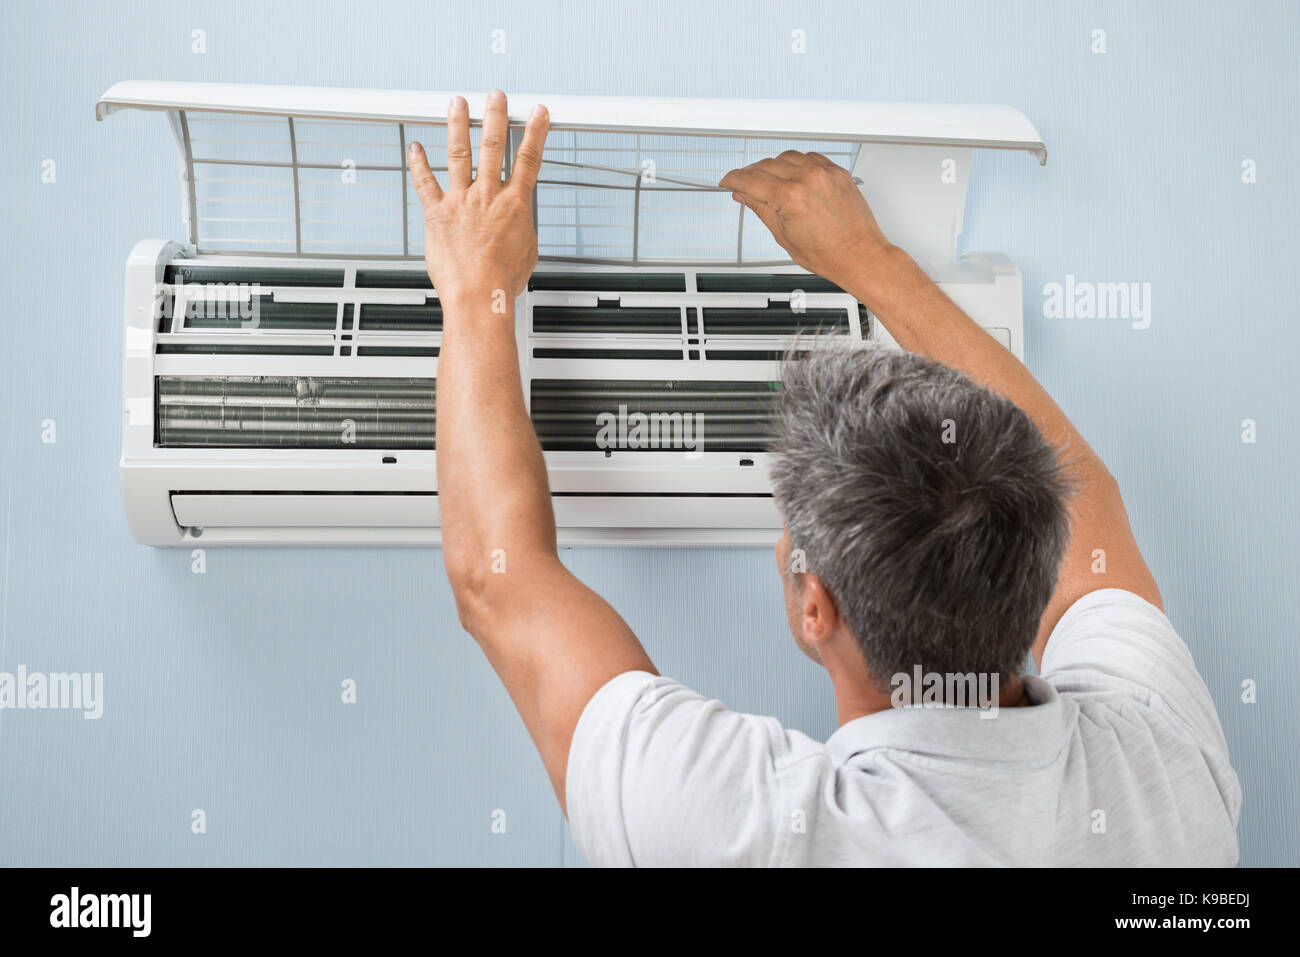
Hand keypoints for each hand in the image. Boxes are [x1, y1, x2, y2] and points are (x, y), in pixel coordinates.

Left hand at [407, 90, 549, 305]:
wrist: (478, 294)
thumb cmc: (501, 281)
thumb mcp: (527, 251)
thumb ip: (522, 228)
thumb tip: (519, 222)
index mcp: (514, 205)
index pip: (529, 159)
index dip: (535, 132)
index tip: (538, 114)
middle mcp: (487, 196)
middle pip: (493, 145)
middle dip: (496, 116)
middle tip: (496, 97)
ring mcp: (461, 201)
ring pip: (459, 153)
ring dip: (458, 125)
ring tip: (458, 104)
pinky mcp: (437, 213)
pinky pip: (425, 183)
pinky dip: (418, 163)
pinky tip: (416, 148)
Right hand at [720, 151, 891, 287]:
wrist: (859, 255)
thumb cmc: (828, 254)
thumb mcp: (783, 235)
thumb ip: (760, 209)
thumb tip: (744, 195)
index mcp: (791, 197)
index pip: (751, 179)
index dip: (734, 179)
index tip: (728, 181)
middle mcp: (808, 179)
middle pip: (766, 165)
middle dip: (751, 174)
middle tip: (745, 186)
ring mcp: (824, 173)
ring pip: (787, 156)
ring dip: (773, 166)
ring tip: (770, 182)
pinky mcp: (837, 172)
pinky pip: (810, 157)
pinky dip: (797, 163)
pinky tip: (794, 175)